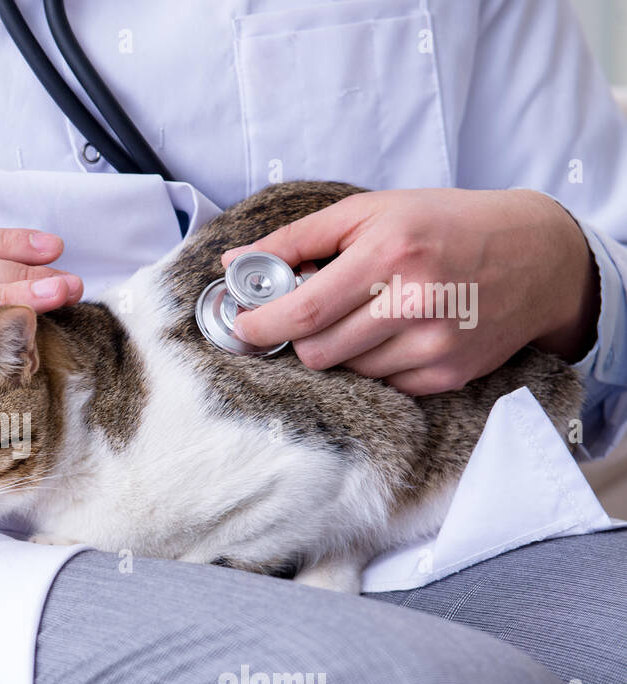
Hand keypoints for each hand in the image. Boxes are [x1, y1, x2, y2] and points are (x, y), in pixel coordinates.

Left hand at [221, 188, 599, 394]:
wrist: (538, 254)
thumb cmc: (445, 224)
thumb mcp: (370, 211)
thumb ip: (296, 239)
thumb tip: (234, 261)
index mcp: (390, 254)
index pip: (304, 312)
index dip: (261, 325)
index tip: (242, 324)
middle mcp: (415, 303)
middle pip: (318, 352)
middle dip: (299, 338)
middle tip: (308, 313)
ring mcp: (435, 344)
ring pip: (347, 371)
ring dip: (340, 348)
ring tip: (364, 313)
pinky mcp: (448, 374)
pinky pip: (382, 384)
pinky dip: (374, 362)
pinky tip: (394, 331)